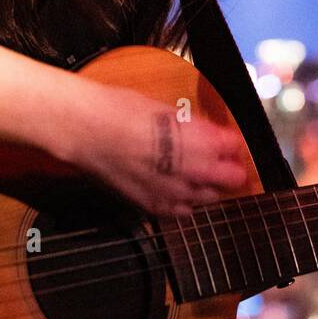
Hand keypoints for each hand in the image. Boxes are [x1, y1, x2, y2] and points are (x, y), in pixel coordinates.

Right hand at [63, 80, 248, 217]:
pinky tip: (181, 192)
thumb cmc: (119, 108)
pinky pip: (182, 210)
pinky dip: (187, 202)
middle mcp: (191, 168)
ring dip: (211, 186)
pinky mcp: (153, 205)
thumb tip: (204, 133)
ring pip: (210, 197)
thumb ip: (189, 126)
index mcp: (198, 139)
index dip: (231, 143)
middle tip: (226, 160)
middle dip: (230, 168)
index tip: (228, 141)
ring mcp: (173, 191)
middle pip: (230, 178)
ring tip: (205, 175)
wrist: (85, 130)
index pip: (232, 146)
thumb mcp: (163, 108)